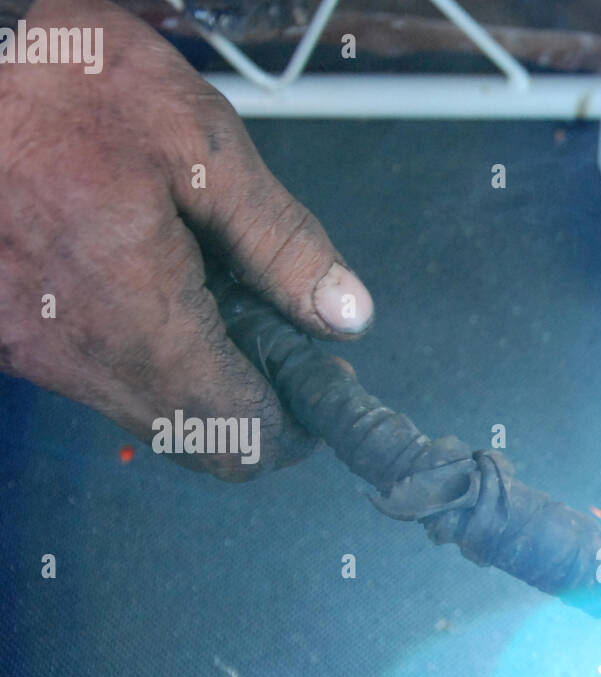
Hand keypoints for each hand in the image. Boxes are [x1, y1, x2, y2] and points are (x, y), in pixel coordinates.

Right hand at [0, 0, 373, 477]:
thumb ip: (280, 240)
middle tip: (276, 336)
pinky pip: (100, 377)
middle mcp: (80, 358)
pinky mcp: (9, 337)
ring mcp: (34, 354)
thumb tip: (346, 317)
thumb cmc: (61, 90)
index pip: (239, 436)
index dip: (293, 424)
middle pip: (197, 441)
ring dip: (200, 378)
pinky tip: (150, 281)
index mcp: (140, 318)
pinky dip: (145, 353)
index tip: (315, 382)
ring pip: (150, 414)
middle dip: (252, 403)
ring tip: (211, 290)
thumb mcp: (197, 140)